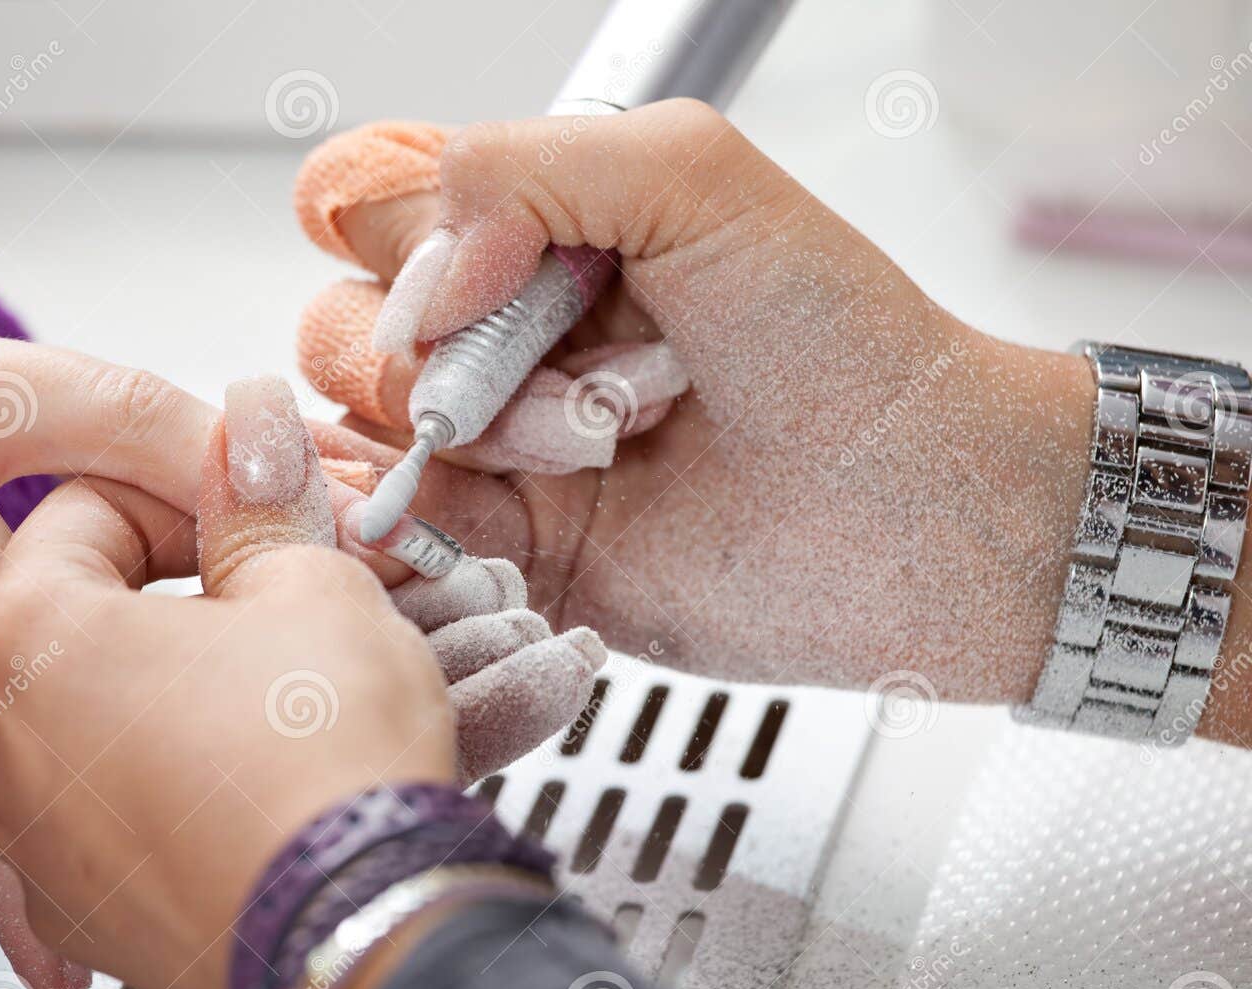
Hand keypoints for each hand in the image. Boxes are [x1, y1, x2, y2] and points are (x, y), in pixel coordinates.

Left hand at [0, 377, 457, 988]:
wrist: (356, 939)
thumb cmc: (319, 766)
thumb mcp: (309, 584)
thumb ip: (261, 498)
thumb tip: (251, 434)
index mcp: (23, 637)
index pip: (87, 510)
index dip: (190, 494)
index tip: (255, 511)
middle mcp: (1, 744)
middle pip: (91, 619)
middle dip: (194, 593)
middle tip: (285, 591)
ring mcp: (40, 843)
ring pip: (112, 720)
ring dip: (192, 687)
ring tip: (292, 685)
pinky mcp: (92, 914)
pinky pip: (130, 812)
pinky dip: (188, 778)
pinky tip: (269, 769)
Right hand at [293, 102, 1095, 705]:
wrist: (912, 511)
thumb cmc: (841, 345)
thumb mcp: (696, 175)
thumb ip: (523, 166)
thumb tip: (423, 274)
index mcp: (536, 232)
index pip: (370, 205)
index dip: (390, 229)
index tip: (477, 265)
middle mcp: (503, 336)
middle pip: (349, 322)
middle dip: (449, 347)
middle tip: (570, 371)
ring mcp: (499, 447)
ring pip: (366, 428)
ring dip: (477, 431)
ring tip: (601, 447)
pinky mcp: (509, 549)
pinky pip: (401, 530)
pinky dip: (430, 517)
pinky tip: (521, 506)